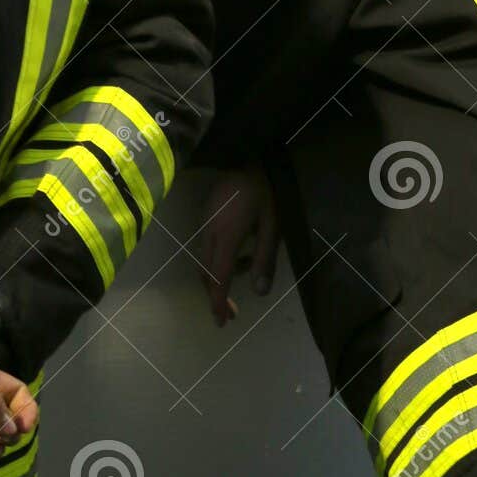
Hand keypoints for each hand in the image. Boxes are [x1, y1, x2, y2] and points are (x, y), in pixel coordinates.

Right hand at [199, 165, 279, 327]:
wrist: (245, 153)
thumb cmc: (264, 191)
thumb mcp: (272, 225)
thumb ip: (265, 259)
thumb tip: (260, 293)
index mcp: (225, 237)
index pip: (217, 278)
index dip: (218, 302)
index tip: (221, 322)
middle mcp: (209, 233)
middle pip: (206, 273)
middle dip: (216, 295)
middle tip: (231, 313)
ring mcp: (204, 222)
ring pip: (205, 259)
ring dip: (219, 275)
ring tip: (245, 272)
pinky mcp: (205, 215)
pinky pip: (207, 245)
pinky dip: (218, 259)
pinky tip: (240, 252)